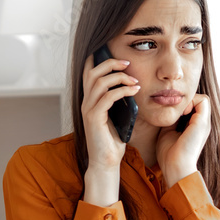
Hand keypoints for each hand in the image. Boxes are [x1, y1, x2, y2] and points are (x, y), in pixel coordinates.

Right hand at [81, 54, 140, 172]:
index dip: (98, 59)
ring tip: (134, 81)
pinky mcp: (94, 118)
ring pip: (99, 82)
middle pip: (92, 72)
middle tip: (127, 63)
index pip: (88, 72)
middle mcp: (86, 102)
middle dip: (110, 64)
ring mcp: (88, 110)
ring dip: (119, 77)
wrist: (106, 162)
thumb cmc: (112, 140)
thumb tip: (131, 83)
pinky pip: (107, 97)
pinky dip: (122, 91)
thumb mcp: (117, 115)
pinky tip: (134, 91)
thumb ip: (118, 100)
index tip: (118, 57)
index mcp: (90, 99)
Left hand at [156, 94, 210, 188]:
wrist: (175, 167)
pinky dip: (191, 101)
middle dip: (185, 101)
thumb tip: (168, 108)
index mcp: (195, 128)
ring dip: (189, 100)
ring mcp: (204, 123)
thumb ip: (171, 120)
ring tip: (179, 111)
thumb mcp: (168, 132)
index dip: (183, 105)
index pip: (193, 107)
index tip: (172, 113)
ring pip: (203, 99)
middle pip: (198, 101)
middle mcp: (202, 124)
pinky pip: (203, 100)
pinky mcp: (202, 122)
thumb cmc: (169, 154)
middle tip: (175, 110)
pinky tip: (181, 112)